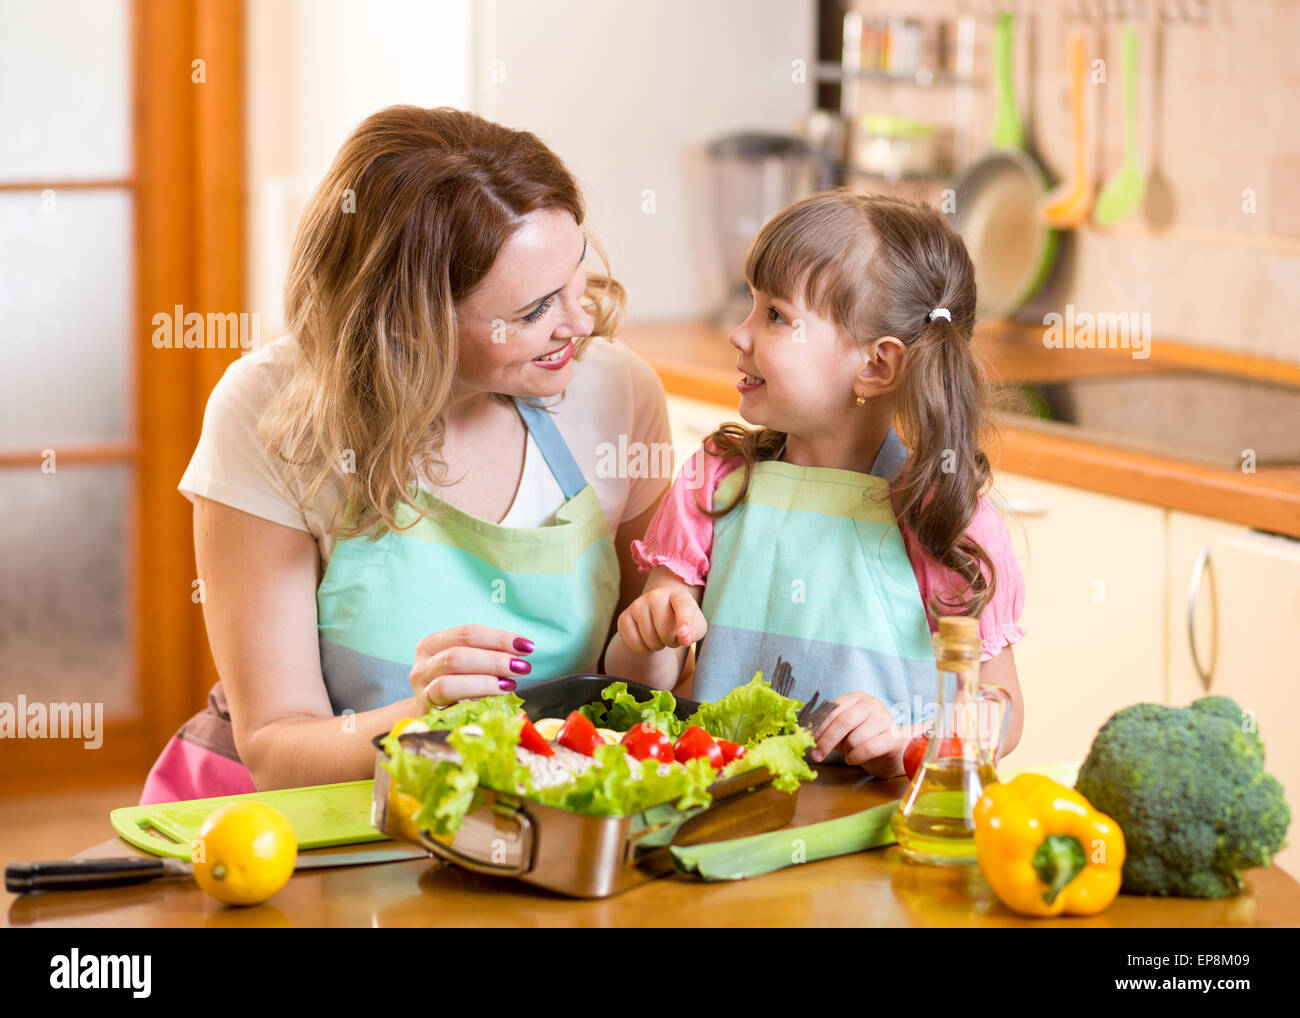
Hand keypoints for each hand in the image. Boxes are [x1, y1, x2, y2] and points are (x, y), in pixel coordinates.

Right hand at [408, 625, 534, 711]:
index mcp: (432, 644)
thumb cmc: (459, 685)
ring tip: (510, 684)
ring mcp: (420, 692)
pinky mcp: (424, 715)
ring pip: (448, 684)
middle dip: (494, 661)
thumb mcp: (470, 665)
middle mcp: (421, 666)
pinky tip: (496, 700)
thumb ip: (489, 656)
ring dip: (484, 683)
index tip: (526, 645)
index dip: (499, 638)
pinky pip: (448, 709)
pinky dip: (473, 703)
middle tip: (522, 667)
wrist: (436, 716)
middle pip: (457, 656)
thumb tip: (522, 652)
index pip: (467, 634)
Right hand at [616, 587, 706, 654]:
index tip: (684, 637)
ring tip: (659, 635)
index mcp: (679, 595)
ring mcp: (638, 604)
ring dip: (657, 645)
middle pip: (665, 631)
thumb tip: (684, 638)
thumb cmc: (681, 623)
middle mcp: (656, 595)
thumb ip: (694, 632)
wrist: (658, 619)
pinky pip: (635, 644)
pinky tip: (646, 640)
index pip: (683, 608)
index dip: (685, 622)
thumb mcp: (695, 627)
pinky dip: (643, 650)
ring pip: (650, 639)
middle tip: (671, 635)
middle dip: (671, 641)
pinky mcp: (624, 617)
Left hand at [811, 691, 906, 777]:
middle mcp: (871, 704)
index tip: (807, 740)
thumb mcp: (843, 730)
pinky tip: (852, 759)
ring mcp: (885, 719)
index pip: (833, 710)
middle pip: (843, 721)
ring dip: (845, 750)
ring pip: (855, 738)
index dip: (818, 726)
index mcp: (856, 698)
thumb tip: (806, 736)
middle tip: (816, 755)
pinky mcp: (893, 738)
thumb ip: (828, 729)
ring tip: (847, 753)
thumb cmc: (863, 738)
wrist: (893, 750)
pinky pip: (868, 749)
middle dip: (826, 741)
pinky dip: (855, 757)